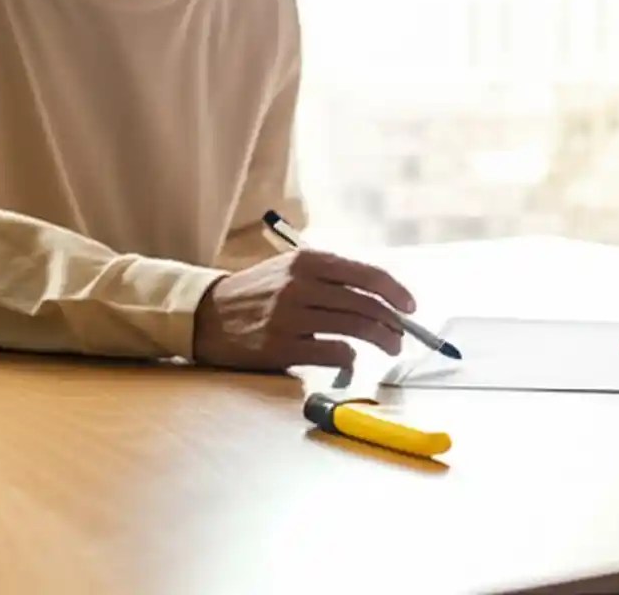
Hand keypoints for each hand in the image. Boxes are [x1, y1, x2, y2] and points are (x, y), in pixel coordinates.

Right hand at [192, 250, 415, 371]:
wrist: (208, 315)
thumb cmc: (259, 292)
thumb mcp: (291, 269)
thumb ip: (331, 276)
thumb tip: (383, 296)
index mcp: (307, 261)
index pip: (366, 274)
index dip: (395, 292)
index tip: (410, 306)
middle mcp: (300, 286)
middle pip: (365, 304)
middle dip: (392, 322)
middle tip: (401, 334)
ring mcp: (290, 317)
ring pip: (355, 328)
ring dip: (381, 339)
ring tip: (389, 346)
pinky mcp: (282, 347)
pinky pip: (333, 352)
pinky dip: (350, 356)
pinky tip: (351, 357)